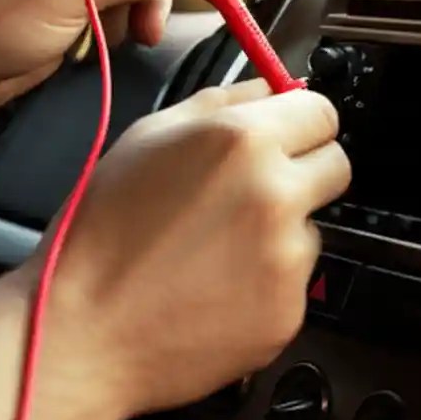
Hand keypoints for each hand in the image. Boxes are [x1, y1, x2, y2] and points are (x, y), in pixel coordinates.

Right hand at [13, 79, 350, 419]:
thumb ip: (220, 102)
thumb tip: (271, 87)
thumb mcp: (147, 139)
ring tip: (215, 247)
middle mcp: (276, 194)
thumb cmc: (100, 237)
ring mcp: (287, 257)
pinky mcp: (289, 309)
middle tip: (252, 190)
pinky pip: (296, 278)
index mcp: (242, 141)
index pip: (323, 112)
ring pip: (312, 224)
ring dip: (281, 228)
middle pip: (336, 164)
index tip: (286, 135)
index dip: (301, 122)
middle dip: (303, 170)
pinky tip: (216, 284)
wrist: (83, 333)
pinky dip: (267, 279)